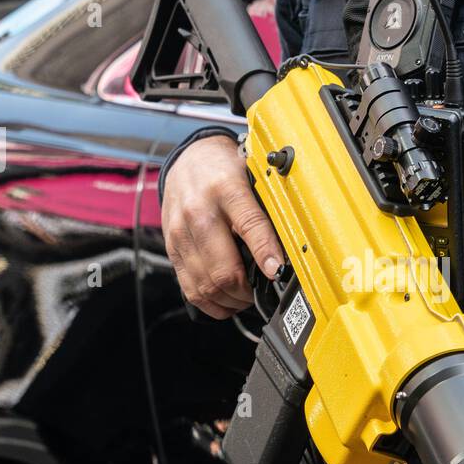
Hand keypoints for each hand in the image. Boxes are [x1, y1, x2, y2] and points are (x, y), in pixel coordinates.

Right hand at [162, 134, 282, 318]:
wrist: (187, 161)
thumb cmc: (224, 170)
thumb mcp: (251, 175)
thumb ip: (267, 207)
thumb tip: (292, 243)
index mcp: (225, 189)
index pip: (250, 225)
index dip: (266, 253)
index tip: (277, 272)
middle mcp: (198, 212)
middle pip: (224, 269)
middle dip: (248, 290)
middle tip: (262, 291)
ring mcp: (181, 234)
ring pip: (207, 285)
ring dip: (232, 300)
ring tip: (247, 297)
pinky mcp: (171, 249)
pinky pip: (190, 288)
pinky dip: (211, 303)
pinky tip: (226, 300)